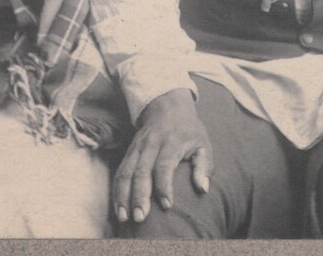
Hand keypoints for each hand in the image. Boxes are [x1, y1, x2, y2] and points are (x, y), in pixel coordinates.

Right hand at [112, 89, 211, 224]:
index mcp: (172, 142)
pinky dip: (117, 190)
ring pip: (126, 172)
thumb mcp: (203, 143)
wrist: (167, 106)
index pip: (165, 165)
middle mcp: (152, 144)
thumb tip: (203, 188)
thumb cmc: (189, 130)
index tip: (167, 205)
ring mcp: (138, 147)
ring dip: (123, 195)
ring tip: (124, 217)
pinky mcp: (129, 151)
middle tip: (140, 217)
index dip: (164, 186)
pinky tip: (118, 207)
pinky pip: (120, 171)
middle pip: (142, 171)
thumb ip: (205, 165)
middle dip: (139, 196)